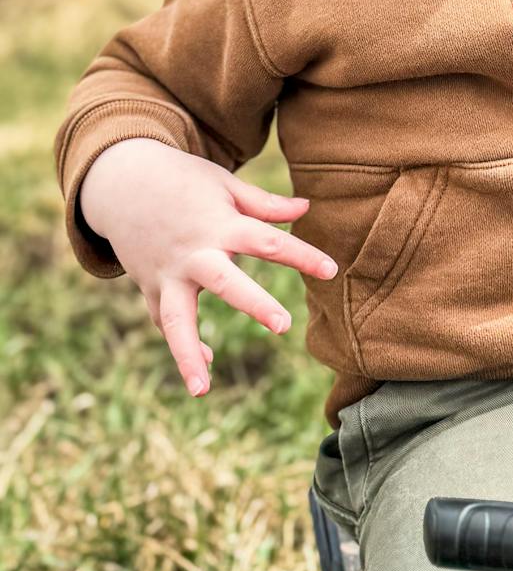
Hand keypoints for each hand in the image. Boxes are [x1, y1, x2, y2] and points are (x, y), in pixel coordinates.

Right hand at [78, 137, 336, 397]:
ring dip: (187, 355)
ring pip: (176, 319)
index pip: (268, 242)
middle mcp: (194, 253)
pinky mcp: (149, 286)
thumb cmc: (184, 180)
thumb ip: (265, 204)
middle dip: (253, 304)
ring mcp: (168, 273)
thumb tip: (306, 209)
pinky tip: (205, 367)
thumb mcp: (225, 185)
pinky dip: (183, 345)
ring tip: (202, 390)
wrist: (122, 180)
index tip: (332, 270)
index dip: (302, 255)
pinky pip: (165, 321)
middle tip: (283, 326)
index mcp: (220, 224)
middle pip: (224, 282)